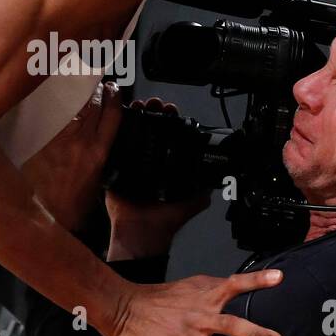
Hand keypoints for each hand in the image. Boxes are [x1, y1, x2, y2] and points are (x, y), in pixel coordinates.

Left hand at [21, 80, 122, 231]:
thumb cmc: (71, 210)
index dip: (114, 97)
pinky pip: (48, 113)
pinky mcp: (40, 142)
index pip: (113, 115)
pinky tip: (49, 93)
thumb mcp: (96, 185)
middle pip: (92, 103)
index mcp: (98, 154)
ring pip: (70, 104)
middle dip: (94, 86)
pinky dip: (51, 100)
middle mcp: (81, 143)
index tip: (112, 88)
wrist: (48, 222)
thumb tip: (94, 144)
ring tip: (71, 79)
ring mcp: (59, 140)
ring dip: (73, 88)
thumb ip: (97, 160)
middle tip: (92, 78)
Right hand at [105, 98, 211, 257]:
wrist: (142, 232)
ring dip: (137, 116)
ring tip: (141, 105)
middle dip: (153, 113)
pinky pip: (115, 145)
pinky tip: (123, 117)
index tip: (170, 109)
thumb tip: (220, 174)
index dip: (170, 120)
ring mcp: (131, 162)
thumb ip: (205, 186)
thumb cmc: (166, 219)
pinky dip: (118, 129)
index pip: (169, 135)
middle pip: (151, 129)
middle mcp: (149, 161)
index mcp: (167, 165)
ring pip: (134, 132)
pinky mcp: (115, 167)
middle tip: (155, 104)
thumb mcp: (194, 201)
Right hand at [109, 269, 284, 335]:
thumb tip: (236, 288)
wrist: (123, 307)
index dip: (257, 280)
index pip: (235, 284)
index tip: (279, 278)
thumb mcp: (189, 285)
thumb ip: (213, 289)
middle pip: (232, 326)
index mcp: (204, 298)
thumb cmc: (158, 297)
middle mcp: (198, 319)